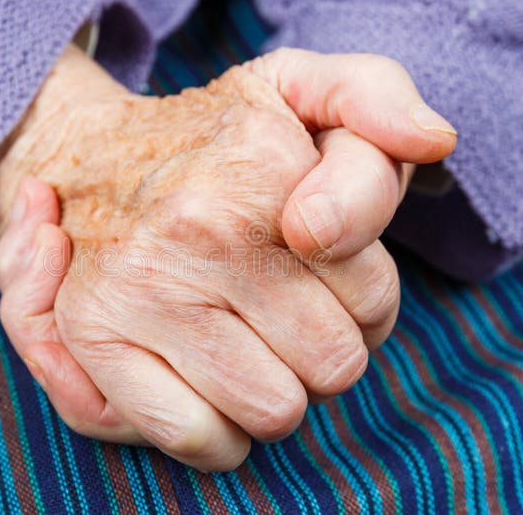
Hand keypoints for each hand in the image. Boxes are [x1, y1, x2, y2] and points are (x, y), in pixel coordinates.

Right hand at [0, 45, 455, 470]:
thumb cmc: (216, 139)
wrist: (91, 155)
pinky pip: (193, 435)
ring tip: (249, 345)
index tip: (324, 275)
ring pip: (273, 411)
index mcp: (258, 166)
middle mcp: (194, 228)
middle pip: (332, 366)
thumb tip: (432, 142)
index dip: (365, 301)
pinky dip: (218, 434)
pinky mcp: (90, 336)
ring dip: (275, 392)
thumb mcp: (303, 87)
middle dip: (324, 349)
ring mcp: (136, 288)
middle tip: (286, 313)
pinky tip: (214, 391)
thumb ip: (379, 99)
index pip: (374, 299)